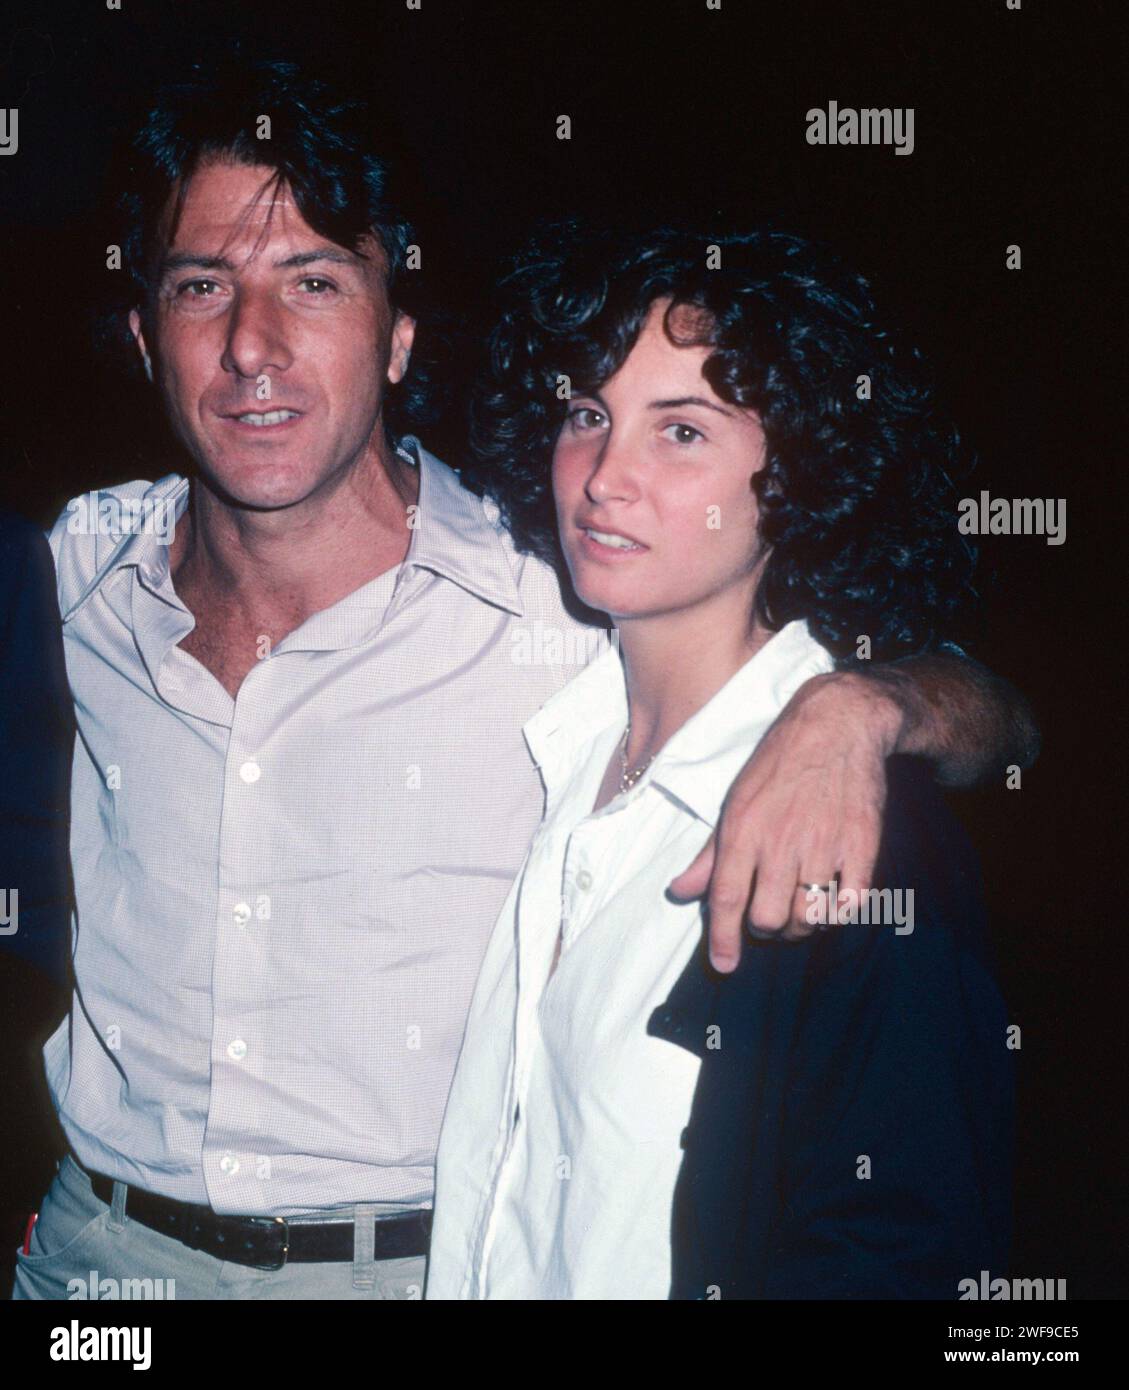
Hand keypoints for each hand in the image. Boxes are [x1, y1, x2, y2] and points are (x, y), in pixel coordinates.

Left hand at [667, 671, 900, 968]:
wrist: (838, 726)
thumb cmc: (777, 764)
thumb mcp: (734, 801)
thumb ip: (710, 854)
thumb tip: (679, 892)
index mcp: (743, 830)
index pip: (727, 898)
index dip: (723, 939)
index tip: (724, 965)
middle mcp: (781, 842)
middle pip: (767, 918)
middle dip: (765, 928)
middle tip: (769, 916)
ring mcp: (824, 845)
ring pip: (808, 918)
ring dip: (800, 925)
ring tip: (798, 909)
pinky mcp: (862, 847)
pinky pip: (849, 904)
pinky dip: (838, 912)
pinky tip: (831, 899)